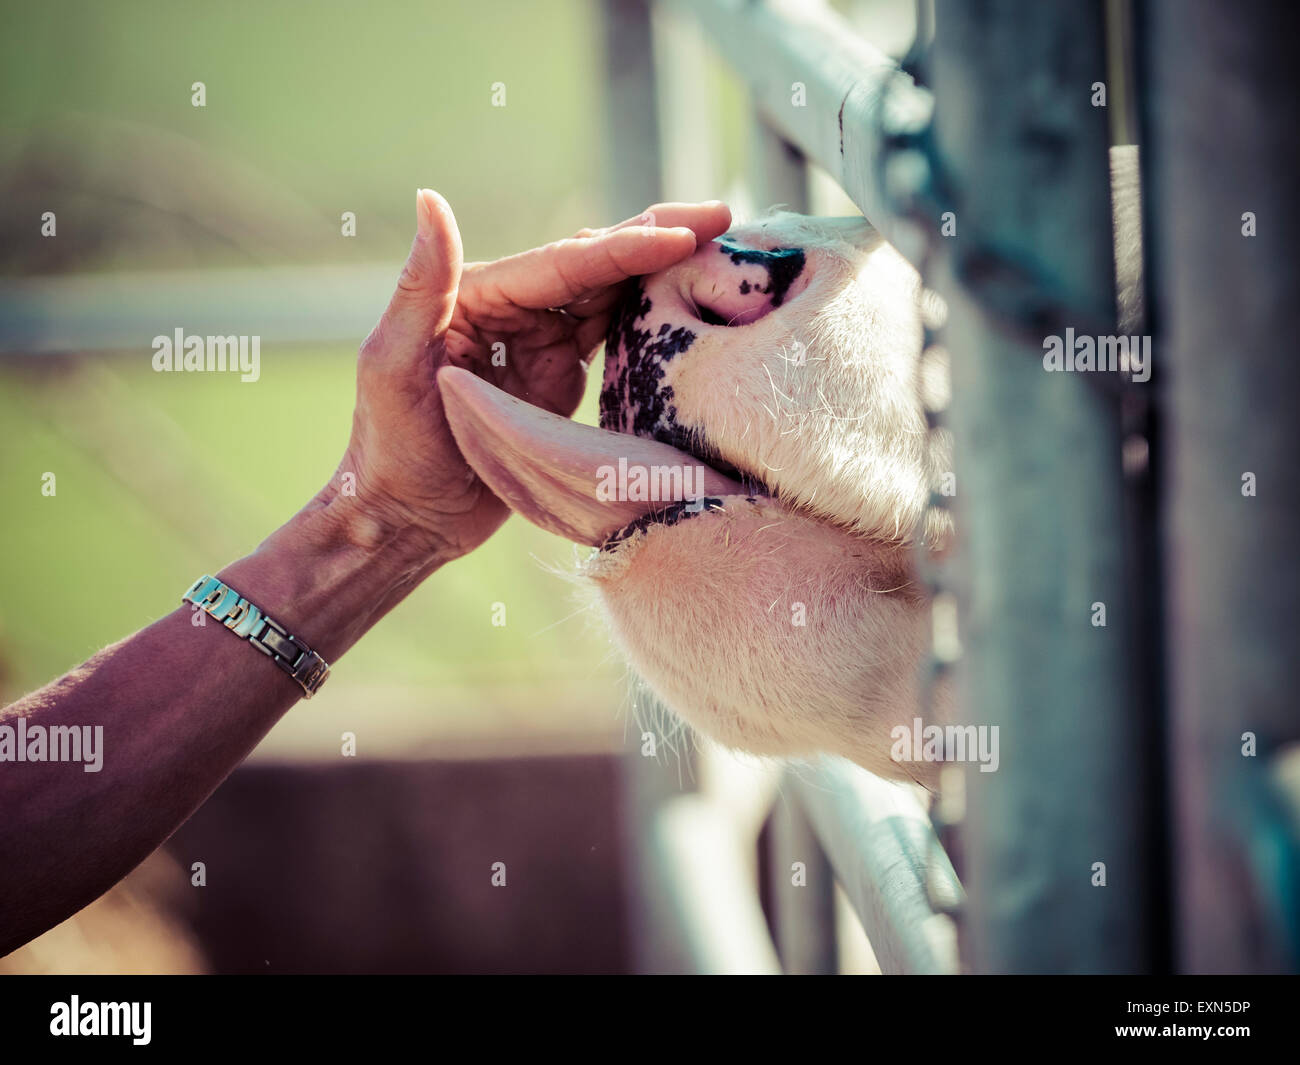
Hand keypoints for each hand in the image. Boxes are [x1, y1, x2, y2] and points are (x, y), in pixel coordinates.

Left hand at [317, 189, 730, 563]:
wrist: (410, 518)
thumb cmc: (389, 445)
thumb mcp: (394, 361)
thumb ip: (423, 282)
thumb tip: (431, 197)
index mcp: (479, 294)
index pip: (563, 264)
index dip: (625, 248)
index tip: (682, 234)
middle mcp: (515, 308)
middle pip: (596, 265)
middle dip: (657, 239)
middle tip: (722, 217)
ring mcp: (542, 343)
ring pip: (611, 295)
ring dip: (662, 271)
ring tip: (722, 248)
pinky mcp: (560, 378)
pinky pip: (613, 338)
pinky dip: (650, 317)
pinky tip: (689, 301)